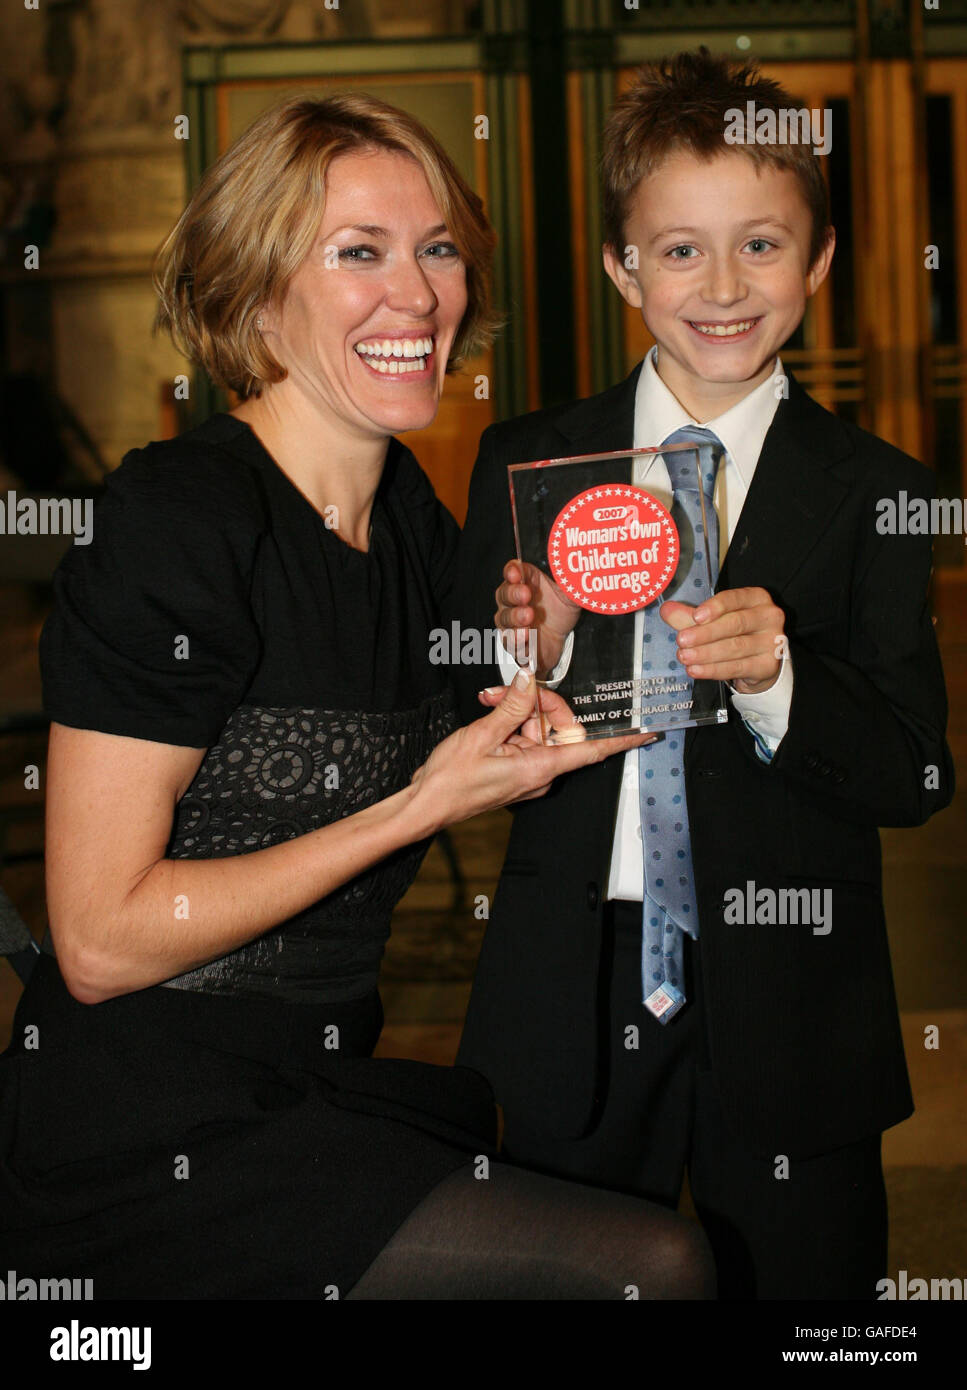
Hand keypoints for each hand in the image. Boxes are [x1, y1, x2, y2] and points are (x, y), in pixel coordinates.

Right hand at [409, 672, 653, 831]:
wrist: (426, 804)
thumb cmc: (451, 782)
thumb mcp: (482, 735)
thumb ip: (512, 706)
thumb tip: (531, 682)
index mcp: (540, 767)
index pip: (592, 750)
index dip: (623, 740)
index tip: (648, 731)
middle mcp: (540, 771)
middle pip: (560, 726)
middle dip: (537, 702)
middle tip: (509, 689)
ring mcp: (528, 770)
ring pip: (539, 727)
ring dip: (516, 709)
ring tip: (488, 701)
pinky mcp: (516, 768)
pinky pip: (524, 737)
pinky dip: (509, 722)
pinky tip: (490, 712)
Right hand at [495, 560, 581, 677]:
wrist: (561, 635)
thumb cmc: (559, 608)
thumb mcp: (570, 591)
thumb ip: (572, 581)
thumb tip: (580, 573)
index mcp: (525, 581)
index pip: (512, 571)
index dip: (512, 571)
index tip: (516, 573)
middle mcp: (513, 600)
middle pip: (504, 594)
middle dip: (514, 594)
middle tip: (526, 595)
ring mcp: (511, 622)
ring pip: (505, 619)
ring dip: (515, 618)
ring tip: (528, 620)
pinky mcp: (514, 642)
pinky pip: (510, 643)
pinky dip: (517, 642)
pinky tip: (526, 638)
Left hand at [662, 587, 785, 692]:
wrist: (757, 661)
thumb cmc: (733, 632)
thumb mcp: (712, 620)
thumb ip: (689, 615)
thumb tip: (666, 610)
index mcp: (757, 598)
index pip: (736, 598)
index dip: (716, 607)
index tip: (696, 616)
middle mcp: (769, 616)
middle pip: (735, 624)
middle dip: (705, 633)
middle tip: (681, 640)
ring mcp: (773, 642)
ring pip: (735, 647)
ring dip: (706, 653)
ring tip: (684, 657)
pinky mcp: (768, 665)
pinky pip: (737, 667)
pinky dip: (713, 669)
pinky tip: (696, 670)